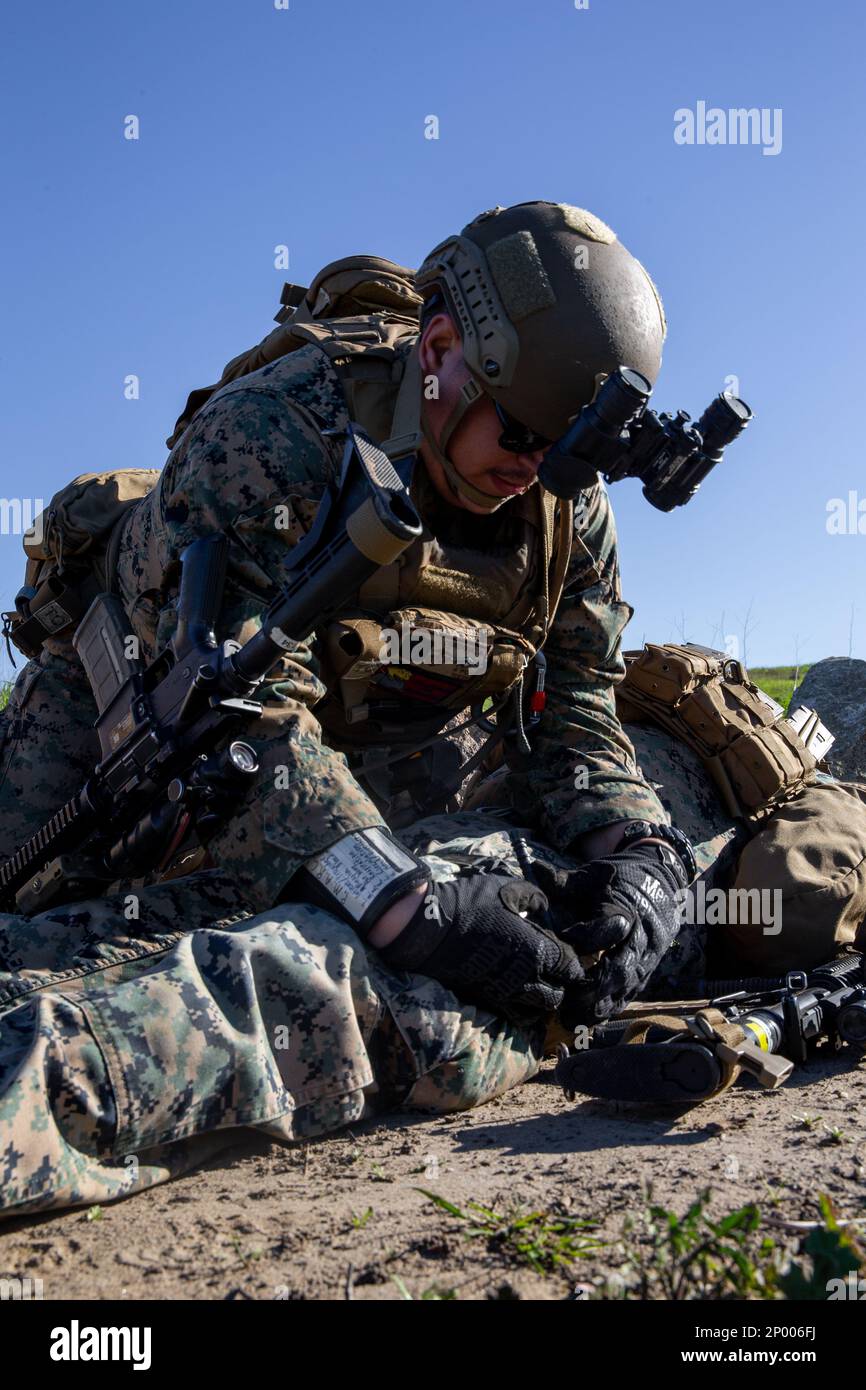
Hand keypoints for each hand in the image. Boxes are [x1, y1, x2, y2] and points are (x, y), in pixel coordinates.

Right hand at [377, 874, 585, 1026]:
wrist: (428, 928)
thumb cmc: (470, 904)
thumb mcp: (508, 888)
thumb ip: (533, 897)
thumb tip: (543, 908)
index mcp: (537, 951)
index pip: (569, 967)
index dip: (573, 964)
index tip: (568, 958)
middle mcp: (525, 978)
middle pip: (555, 996)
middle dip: (559, 986)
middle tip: (554, 973)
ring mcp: (504, 992)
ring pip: (534, 1009)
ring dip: (540, 1000)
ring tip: (537, 986)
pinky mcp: (485, 998)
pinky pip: (512, 1012)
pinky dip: (520, 1007)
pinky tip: (516, 992)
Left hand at [534, 841, 690, 1024]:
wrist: (659, 879)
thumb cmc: (618, 878)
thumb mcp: (593, 874)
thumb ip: (566, 880)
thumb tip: (537, 871)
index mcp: (628, 906)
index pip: (609, 927)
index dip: (586, 937)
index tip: (562, 943)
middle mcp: (643, 934)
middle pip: (621, 965)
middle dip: (593, 987)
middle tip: (565, 1003)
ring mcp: (649, 954)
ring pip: (628, 985)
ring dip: (602, 1004)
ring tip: (574, 1019)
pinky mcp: (650, 967)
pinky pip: (634, 992)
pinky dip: (613, 1006)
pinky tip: (591, 1020)